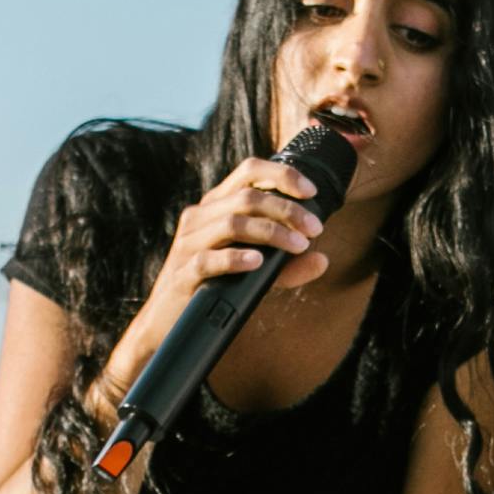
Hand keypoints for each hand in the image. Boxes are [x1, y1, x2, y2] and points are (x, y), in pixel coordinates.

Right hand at [134, 151, 335, 342]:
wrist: (171, 323)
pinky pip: (209, 259)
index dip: (282, 174)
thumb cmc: (216, 288)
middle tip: (315, 229)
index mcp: (216, 205)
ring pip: (232, 223)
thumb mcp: (256, 272)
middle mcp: (200, 216)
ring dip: (272, 233)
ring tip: (298, 246)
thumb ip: (287, 265)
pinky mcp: (182, 272)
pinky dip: (236, 258)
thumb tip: (322, 260)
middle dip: (287, 210)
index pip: (249, 170)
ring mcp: (188, 243)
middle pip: (247, 196)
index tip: (312, 191)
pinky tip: (258, 263)